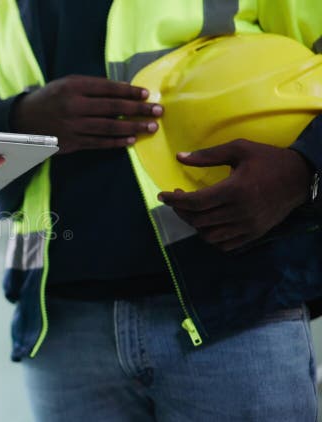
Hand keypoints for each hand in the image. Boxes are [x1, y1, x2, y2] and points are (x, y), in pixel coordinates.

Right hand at [13, 75, 162, 153]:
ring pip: (109, 128)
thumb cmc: (51, 98)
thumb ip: (92, 86)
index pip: (109, 89)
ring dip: (133, 128)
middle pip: (113, 109)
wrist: (24, 119)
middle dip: (138, 110)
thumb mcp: (67, 83)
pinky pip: (99, 143)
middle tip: (157, 111)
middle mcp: (74, 106)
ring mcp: (73, 126)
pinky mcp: (71, 142)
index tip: (147, 94)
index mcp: (74, 87)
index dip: (130, 92)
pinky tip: (131, 141)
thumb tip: (123, 91)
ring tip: (150, 127)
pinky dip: (116, 142)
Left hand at [158, 139, 311, 251]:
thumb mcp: (239, 149)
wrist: (300, 177)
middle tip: (177, 199)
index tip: (162, 195)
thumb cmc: (268, 159)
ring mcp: (248, 226)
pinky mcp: (254, 234)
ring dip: (194, 224)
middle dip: (180, 210)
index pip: (194, 202)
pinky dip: (211, 236)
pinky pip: (224, 244)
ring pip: (208, 235)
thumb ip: (207, 155)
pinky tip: (209, 222)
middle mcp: (240, 212)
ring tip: (193, 210)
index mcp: (235, 190)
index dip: (174, 200)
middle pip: (198, 220)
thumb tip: (179, 157)